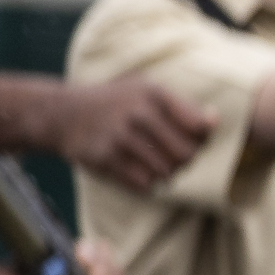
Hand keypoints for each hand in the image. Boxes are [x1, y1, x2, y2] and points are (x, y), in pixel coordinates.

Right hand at [57, 78, 211, 191]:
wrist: (61, 113)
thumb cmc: (116, 103)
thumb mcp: (146, 90)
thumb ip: (182, 106)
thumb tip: (214, 121)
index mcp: (154, 93)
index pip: (200, 127)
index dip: (202, 139)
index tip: (190, 139)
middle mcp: (138, 113)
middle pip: (187, 155)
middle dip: (185, 161)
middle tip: (174, 158)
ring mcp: (120, 137)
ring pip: (167, 172)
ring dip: (166, 174)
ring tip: (156, 163)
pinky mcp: (104, 159)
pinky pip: (144, 184)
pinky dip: (147, 183)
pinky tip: (138, 171)